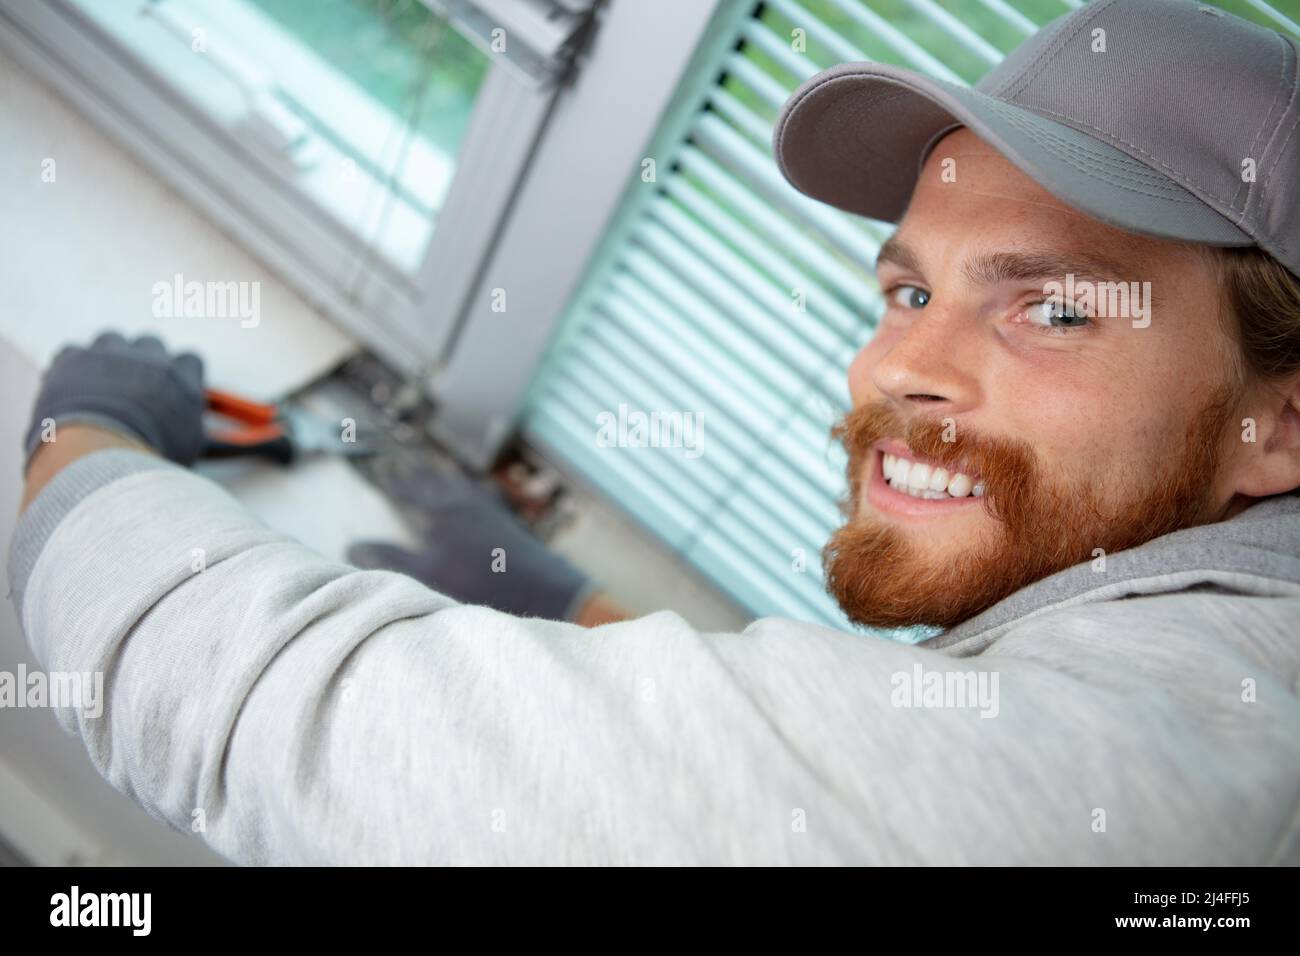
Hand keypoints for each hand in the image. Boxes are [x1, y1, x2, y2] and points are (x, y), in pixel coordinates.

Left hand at [23, 331, 205, 470]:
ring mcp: (109, 354)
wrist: (97, 452)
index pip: (190, 360)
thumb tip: (229, 432)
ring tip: (101, 385)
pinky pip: (72, 352)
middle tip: (134, 388)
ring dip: (109, 356)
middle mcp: (149, 358)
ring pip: (112, 339)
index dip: (180, 374)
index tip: (171, 391)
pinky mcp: (73, 358)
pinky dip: (72, 366)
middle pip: (151, 343)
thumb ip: (207, 431)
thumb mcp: (192, 448)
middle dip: (144, 361)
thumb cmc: (149, 457)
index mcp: (181, 379)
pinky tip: (72, 388)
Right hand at [348, 457, 598, 621]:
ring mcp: (488, 510)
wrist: (541, 587)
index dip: (394, 482)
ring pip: (460, 485)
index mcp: (439, 513)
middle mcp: (463, 503)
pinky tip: (479, 489)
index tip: (381, 468)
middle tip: (402, 461)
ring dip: (444, 476)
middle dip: (415, 473)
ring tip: (436, 467)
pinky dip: (474, 488)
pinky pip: (485, 494)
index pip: (408, 492)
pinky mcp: (508, 521)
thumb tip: (350, 546)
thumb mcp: (426, 575)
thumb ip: (389, 559)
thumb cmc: (480, 584)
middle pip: (433, 482)